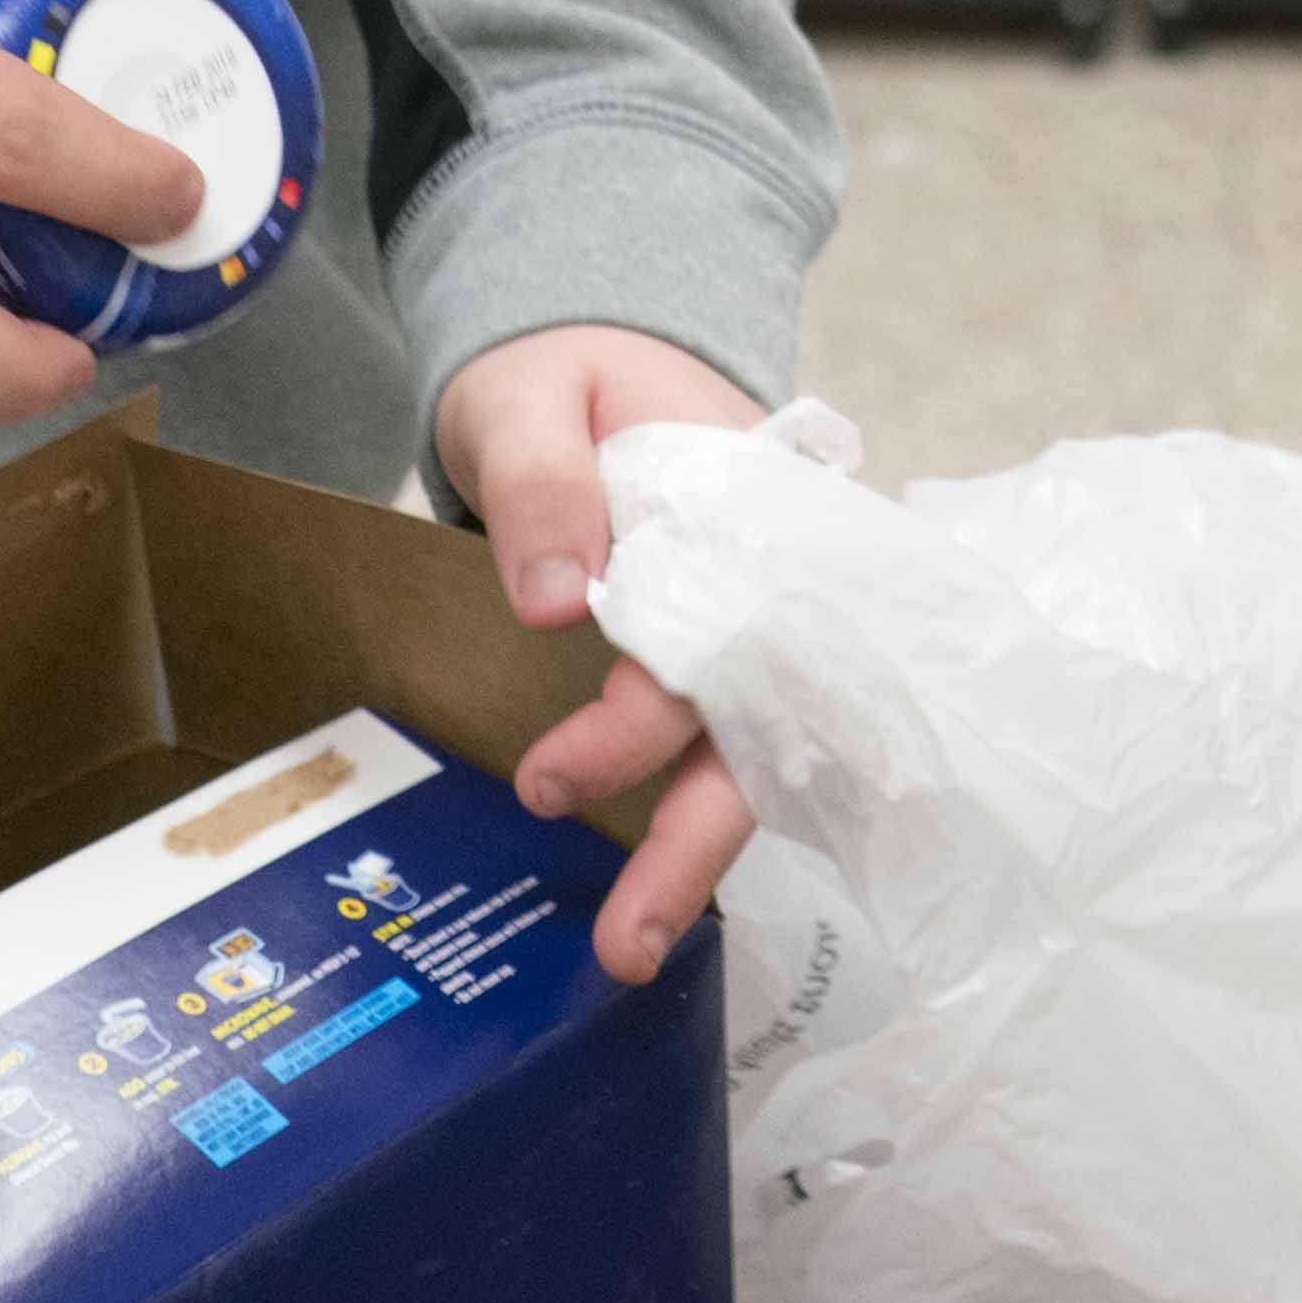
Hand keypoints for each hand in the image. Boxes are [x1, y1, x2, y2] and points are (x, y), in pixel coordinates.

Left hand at [440, 322, 772, 984]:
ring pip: (755, 750)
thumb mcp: (527, 398)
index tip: (551, 780)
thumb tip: (559, 604)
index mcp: (743, 500)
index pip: (719, 632)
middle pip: (765, 719)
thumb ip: (541, 485)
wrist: (594, 353)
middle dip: (698, 839)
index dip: (640, 720)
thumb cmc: (561, 373)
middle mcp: (774, 573)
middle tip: (630, 940)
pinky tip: (660, 899)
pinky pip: (736, 746)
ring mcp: (761, 618)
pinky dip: (702, 823)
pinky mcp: (733, 655)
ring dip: (700, 854)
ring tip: (634, 949)